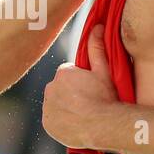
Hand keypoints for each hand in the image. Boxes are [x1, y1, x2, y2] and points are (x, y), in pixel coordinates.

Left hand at [43, 26, 119, 148]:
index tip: (91, 90)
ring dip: (65, 106)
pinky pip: (53, 120)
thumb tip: (97, 26)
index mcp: (62, 73)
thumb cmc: (106, 98)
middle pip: (60, 88)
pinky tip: (75, 123)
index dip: (80, 81)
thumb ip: (97, 48)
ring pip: (55, 103)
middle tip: (88, 102)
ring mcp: (47, 107)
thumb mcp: (105, 71)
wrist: (104, 126)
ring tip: (83, 114)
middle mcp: (50, 88)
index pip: (68, 74)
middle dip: (71, 93)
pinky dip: (60, 121)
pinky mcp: (47, 124)